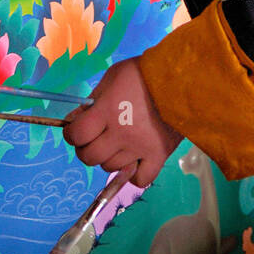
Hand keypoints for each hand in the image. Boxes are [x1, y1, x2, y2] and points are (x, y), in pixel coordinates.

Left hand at [63, 57, 183, 187]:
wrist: (182, 80)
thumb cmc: (144, 74)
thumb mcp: (112, 77)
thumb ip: (93, 100)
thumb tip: (76, 119)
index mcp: (107, 111)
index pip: (76, 135)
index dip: (71, 134)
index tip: (75, 130)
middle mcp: (120, 134)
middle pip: (90, 157)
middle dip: (86, 148)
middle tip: (93, 139)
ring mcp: (139, 148)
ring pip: (111, 167)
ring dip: (109, 158)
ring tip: (117, 144)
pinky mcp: (158, 156)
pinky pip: (139, 179)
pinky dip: (133, 173)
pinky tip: (134, 160)